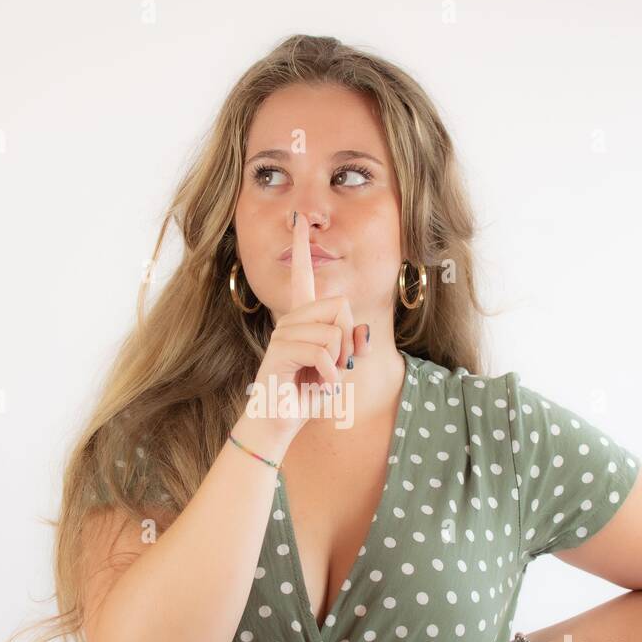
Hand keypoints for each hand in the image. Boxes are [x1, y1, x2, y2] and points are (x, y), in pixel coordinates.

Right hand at [248, 211, 369, 444]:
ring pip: (333, 333)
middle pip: (339, 306)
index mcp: (303, 318)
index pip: (303, 277)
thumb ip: (354, 346)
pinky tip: (317, 387)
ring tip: (322, 379)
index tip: (298, 220)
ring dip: (337, 364)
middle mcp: (290, 320)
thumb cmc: (307, 395)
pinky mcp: (279, 352)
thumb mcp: (339, 369)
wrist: (279, 421)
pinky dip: (329, 376)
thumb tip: (363, 331)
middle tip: (335, 367)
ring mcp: (283, 334)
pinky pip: (322, 353)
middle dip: (347, 341)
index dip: (300, 248)